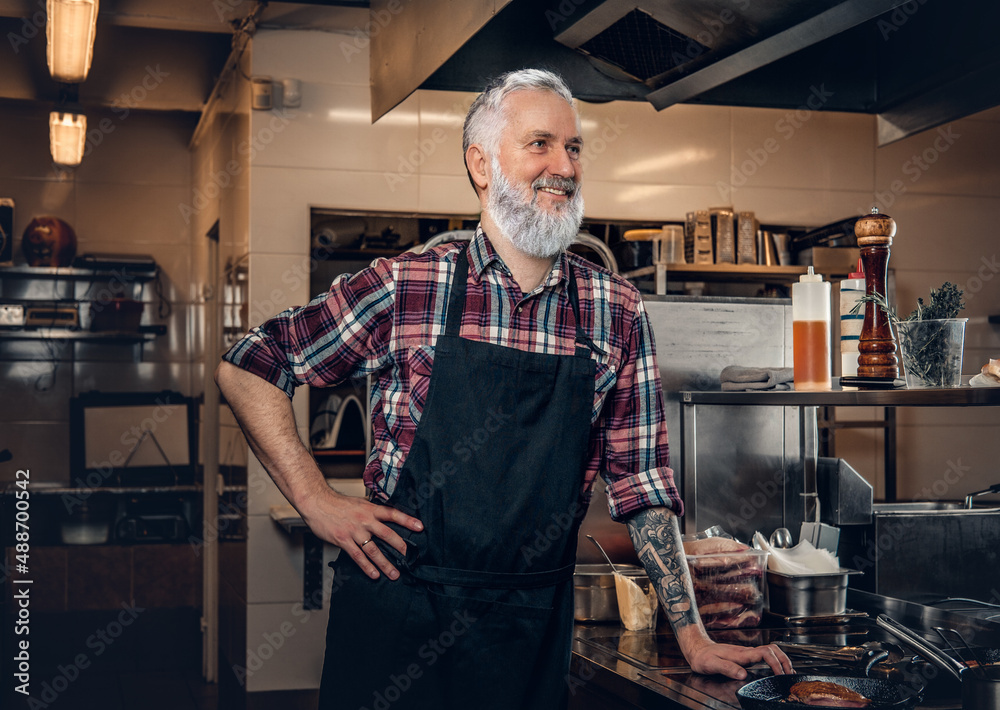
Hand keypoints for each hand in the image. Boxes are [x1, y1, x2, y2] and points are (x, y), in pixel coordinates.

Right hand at [299, 487, 422, 580]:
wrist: (317, 502)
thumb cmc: (337, 503)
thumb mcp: (359, 503)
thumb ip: (371, 512)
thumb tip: (384, 520)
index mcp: (370, 509)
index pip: (392, 514)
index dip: (407, 520)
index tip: (420, 527)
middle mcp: (364, 520)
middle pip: (386, 534)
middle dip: (400, 546)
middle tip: (410, 557)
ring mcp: (354, 531)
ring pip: (373, 549)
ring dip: (385, 563)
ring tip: (394, 574)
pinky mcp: (343, 540)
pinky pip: (357, 556)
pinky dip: (366, 566)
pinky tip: (374, 574)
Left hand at [685, 637, 793, 679]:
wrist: (697, 649)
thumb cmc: (703, 657)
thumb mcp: (712, 664)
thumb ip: (727, 668)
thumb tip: (743, 674)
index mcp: (741, 654)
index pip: (765, 653)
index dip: (775, 663)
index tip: (779, 674)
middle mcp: (746, 652)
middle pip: (772, 650)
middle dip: (784, 660)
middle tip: (789, 674)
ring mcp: (747, 653)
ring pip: (770, 651)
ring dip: (781, 660)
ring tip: (787, 672)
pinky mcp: (746, 656)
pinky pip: (765, 656)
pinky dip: (775, 661)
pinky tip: (776, 669)